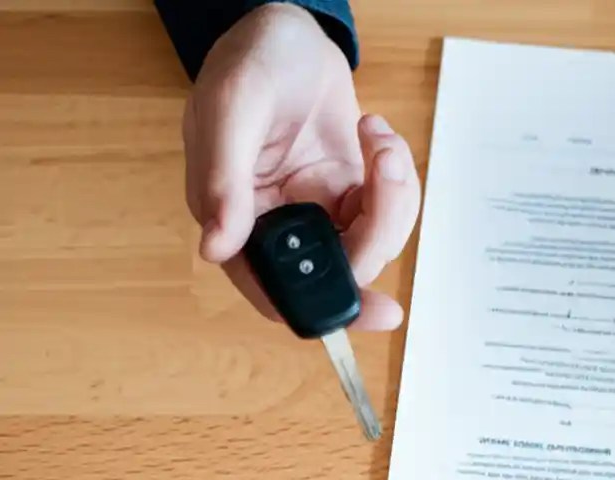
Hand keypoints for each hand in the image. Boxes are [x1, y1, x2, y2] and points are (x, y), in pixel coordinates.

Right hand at [182, 3, 419, 330]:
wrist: (287, 33)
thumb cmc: (249, 63)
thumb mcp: (231, 109)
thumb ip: (224, 181)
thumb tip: (217, 248)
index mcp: (236, 218)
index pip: (274, 288)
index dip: (319, 309)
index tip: (371, 311)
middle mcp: (279, 224)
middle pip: (340, 268)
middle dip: (377, 231)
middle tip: (387, 171)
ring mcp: (320, 209)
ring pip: (375, 239)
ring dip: (393, 193)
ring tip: (376, 137)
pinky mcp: (352, 190)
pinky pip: (390, 208)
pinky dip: (398, 175)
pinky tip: (374, 133)